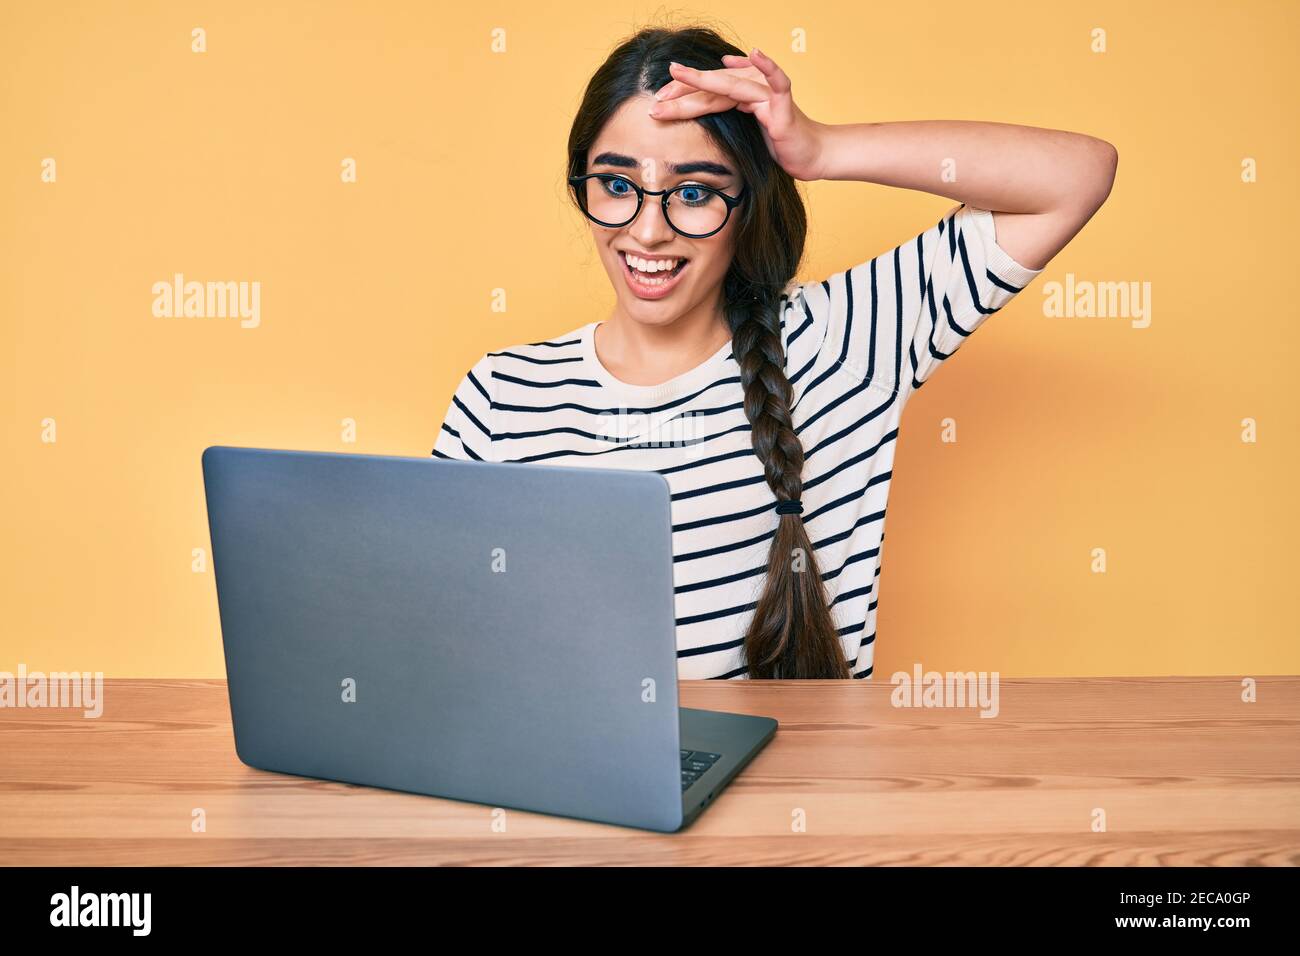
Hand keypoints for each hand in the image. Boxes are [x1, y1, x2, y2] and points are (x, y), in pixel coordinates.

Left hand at [649, 48, 827, 181]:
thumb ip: (734, 104)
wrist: (811, 155)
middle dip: (682, 92)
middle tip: (656, 98)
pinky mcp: (783, 104)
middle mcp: (751, 89)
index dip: (682, 97)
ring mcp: (766, 95)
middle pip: (711, 88)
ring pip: (730, 85)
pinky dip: (767, 66)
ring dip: (703, 81)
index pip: (706, 93)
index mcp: (740, 95)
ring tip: (679, 73)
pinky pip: (776, 81)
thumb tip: (723, 74)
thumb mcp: (751, 126)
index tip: (658, 105)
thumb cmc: (781, 141)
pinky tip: (755, 53)